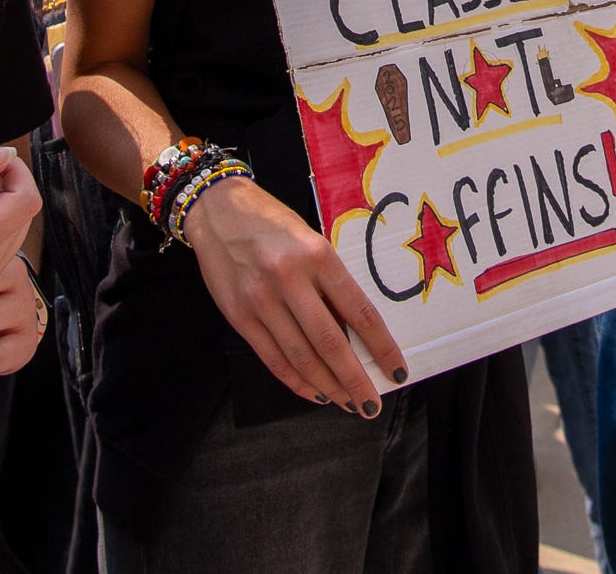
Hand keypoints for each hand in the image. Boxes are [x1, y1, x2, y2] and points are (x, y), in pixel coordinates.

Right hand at [185, 176, 404, 409]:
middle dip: (355, 379)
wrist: (218, 210)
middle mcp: (289, 279)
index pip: (359, 311)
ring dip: (328, 386)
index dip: (381, 346)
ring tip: (348, 403)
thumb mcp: (311, 241)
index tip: (397, 369)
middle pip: (330, 343)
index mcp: (317, 255)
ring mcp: (261, 300)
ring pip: (301, 357)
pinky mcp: (239, 316)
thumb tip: (354, 334)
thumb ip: (329, 282)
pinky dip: (296, 381)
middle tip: (372, 404)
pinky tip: (314, 392)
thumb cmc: (273, 222)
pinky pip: (272, 359)